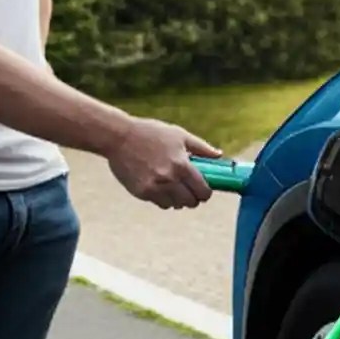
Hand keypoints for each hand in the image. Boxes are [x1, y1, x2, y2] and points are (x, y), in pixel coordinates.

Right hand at [105, 117, 222, 209]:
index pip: (202, 190)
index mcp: (182, 165)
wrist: (120, 138)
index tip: (204, 190)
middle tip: (190, 191)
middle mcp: (169, 179)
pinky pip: (160, 204)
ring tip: (175, 188)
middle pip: (190, 202)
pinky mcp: (142, 193)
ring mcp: (154, 188)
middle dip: (193, 198)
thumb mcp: (180, 135)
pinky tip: (161, 187)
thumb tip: (220, 155)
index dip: (206, 192)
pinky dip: (163, 199)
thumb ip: (202, 148)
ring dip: (178, 200)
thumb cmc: (151, 133)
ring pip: (175, 205)